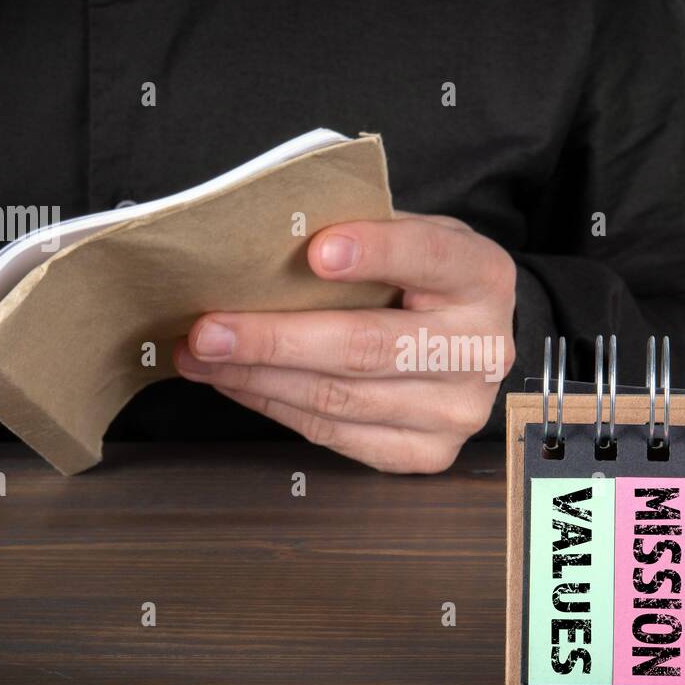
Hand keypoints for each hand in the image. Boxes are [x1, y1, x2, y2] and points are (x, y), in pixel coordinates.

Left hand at [175, 212, 516, 471]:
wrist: (472, 342)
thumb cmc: (426, 280)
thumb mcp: (413, 235)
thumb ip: (363, 231)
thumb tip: (266, 241)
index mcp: (482, 277)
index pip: (429, 257)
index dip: (375, 253)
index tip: (316, 251)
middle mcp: (480, 350)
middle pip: (367, 347)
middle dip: (275, 339)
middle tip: (209, 329)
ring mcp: (456, 410)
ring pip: (340, 399)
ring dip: (258, 378)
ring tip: (202, 357)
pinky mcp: (429, 453)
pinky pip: (336, 435)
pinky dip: (277, 407)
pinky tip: (239, 384)